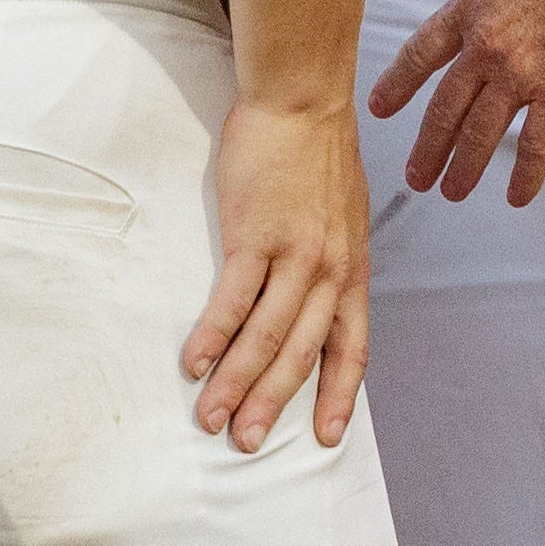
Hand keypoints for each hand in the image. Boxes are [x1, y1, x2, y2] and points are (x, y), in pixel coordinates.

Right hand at [182, 98, 370, 452]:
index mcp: (352, 268)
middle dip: (274, 405)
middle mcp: (330, 269)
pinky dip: (213, 336)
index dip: (337, 394)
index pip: (351, 346)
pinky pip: (233, 299)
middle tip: (246, 445)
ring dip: (235, 383)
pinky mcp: (257, 234)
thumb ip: (331, 263)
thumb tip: (313, 302)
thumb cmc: (317, 156)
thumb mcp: (342, 217)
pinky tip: (192, 363)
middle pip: (303, 353)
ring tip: (210, 419)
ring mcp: (296, 253)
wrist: (303, 100)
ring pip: (266, 337)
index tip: (325, 438)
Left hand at [366, 0, 544, 204]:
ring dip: (464, 166)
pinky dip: (527, 173)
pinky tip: (517, 196)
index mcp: (472, 2)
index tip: (381, 109)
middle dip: (428, 146)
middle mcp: (488, 46)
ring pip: (483, 133)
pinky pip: (539, 144)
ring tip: (452, 191)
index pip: (421, 53)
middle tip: (416, 176)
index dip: (398, 84)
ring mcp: (524, 74)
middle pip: (446, 107)